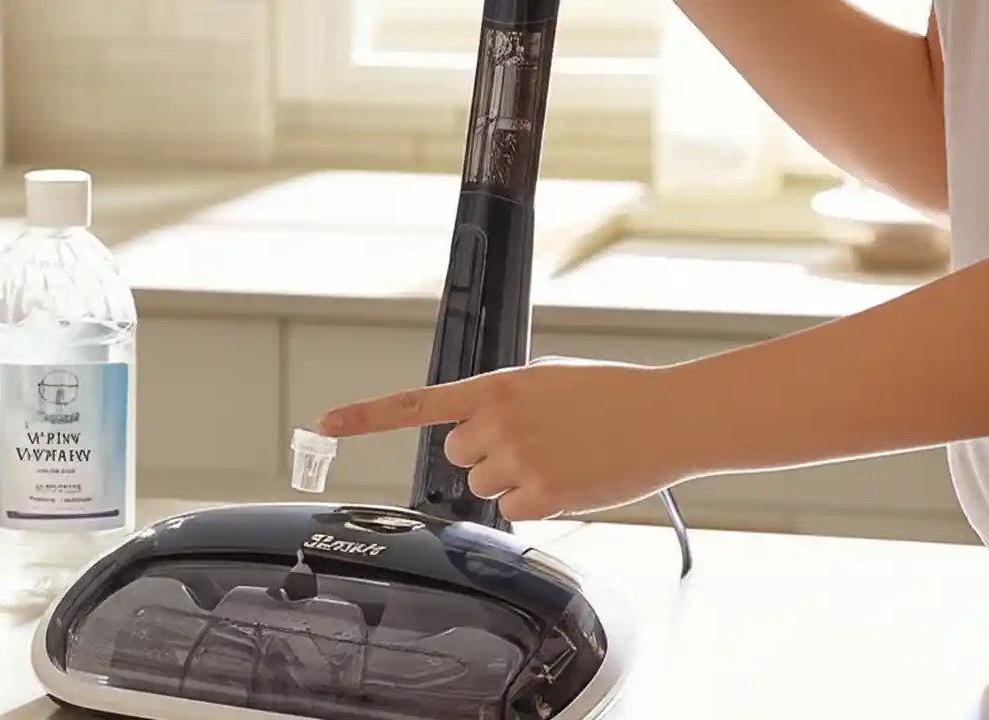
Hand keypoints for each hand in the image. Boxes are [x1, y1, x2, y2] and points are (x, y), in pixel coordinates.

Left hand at [316, 356, 699, 520]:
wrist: (666, 416)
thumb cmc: (614, 396)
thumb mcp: (548, 379)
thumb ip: (502, 399)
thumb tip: (477, 428)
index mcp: (497, 385)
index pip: (416, 404)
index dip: (364, 417)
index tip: (322, 425)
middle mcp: (498, 420)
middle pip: (456, 455)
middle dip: (486, 453)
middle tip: (534, 442)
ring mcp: (517, 459)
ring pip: (482, 486)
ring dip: (512, 478)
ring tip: (559, 456)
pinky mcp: (540, 495)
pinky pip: (512, 510)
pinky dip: (536, 502)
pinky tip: (568, 479)